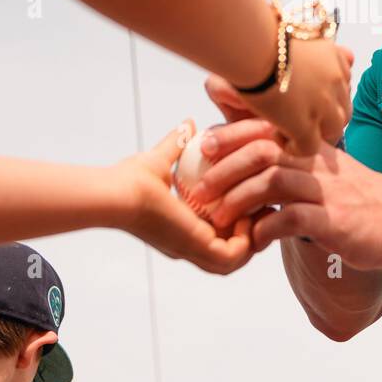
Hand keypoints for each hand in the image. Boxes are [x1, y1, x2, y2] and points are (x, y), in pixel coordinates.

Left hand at [113, 120, 253, 274]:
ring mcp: (195, 251)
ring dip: (254, 234)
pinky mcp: (200, 249)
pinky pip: (236, 254)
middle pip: (233, 251)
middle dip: (254, 229)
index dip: (240, 216)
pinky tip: (248, 213)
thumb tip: (189, 124)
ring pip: (238, 258)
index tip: (250, 191)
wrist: (117, 193)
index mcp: (182, 230)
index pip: (220, 234)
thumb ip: (177, 144)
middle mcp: (190, 247)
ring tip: (260, 208)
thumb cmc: (128, 180)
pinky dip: (246, 237)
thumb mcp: (162, 158)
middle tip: (263, 203)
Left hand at [188, 119, 381, 270]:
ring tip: (220, 219)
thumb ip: (288, 159)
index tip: (202, 147)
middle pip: (262, 152)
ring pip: (273, 182)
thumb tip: (244, 157)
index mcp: (310, 147)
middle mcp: (315, 163)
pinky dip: (265, 229)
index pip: (264, 129)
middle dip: (224, 169)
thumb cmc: (353, 194)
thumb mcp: (321, 167)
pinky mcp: (332, 220)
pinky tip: (254, 240)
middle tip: (200, 191)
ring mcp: (325, 190)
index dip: (230, 135)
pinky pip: (291, 219)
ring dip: (239, 200)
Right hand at [235, 39, 352, 155]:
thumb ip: (324, 48)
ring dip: (314, 135)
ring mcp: (322, 105)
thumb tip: (351, 56)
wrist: (251, 44)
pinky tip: (278, 137)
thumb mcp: (300, 33)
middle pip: (344, 112)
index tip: (310, 100)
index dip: (328, 98)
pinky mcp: (304, 124)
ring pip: (332, 132)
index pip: (344, 86)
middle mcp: (335, 82)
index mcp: (335, 58)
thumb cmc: (264, 34)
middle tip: (302, 121)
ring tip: (290, 132)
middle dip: (326, 119)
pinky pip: (309, 148)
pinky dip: (296, 148)